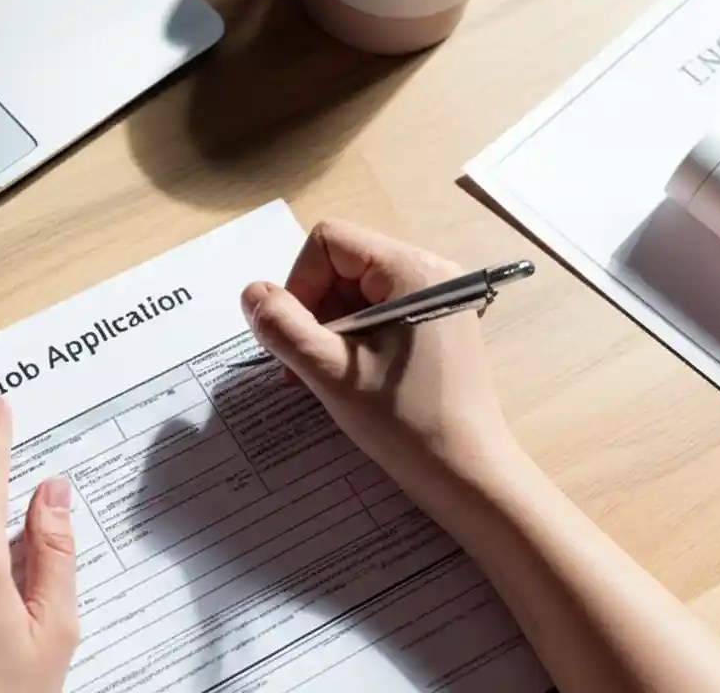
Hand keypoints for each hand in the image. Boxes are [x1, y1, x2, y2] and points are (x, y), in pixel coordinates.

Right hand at [240, 220, 518, 499]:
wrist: (468, 477)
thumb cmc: (405, 423)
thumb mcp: (330, 373)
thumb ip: (283, 327)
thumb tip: (251, 293)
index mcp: (411, 269)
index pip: (329, 242)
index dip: (298, 283)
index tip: (293, 336)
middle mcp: (430, 272)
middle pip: (341, 265)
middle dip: (311, 310)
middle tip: (302, 364)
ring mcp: (437, 300)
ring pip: (355, 292)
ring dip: (327, 330)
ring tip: (324, 376)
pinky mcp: (437, 327)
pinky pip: (377, 314)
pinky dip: (351, 340)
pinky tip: (347, 378)